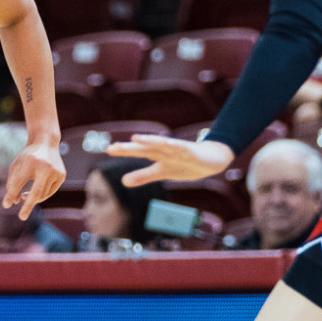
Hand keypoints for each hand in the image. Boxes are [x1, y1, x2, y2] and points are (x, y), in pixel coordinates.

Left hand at [3, 141, 67, 219]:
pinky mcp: (62, 175)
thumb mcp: (16, 166)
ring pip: (43, 194)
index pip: (19, 182)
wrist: (45, 143)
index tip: (6, 205)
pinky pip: (50, 191)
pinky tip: (36, 188)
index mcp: (30, 162)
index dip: (11, 194)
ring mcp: (55, 171)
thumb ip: (12, 183)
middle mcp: (45, 167)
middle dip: (28, 206)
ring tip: (23, 196)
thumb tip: (13, 203)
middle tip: (21, 217)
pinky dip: (42, 194)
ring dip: (32, 198)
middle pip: (36, 192)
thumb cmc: (27, 157)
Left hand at [106, 134, 234, 185]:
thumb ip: (143, 176)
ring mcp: (178, 150)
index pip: (138, 152)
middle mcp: (165, 150)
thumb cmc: (184, 164)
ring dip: (150, 141)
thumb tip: (123, 181)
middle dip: (131, 147)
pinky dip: (175, 146)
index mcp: (157, 155)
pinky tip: (168, 143)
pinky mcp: (191, 151)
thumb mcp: (161, 172)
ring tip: (136, 138)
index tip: (109, 149)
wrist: (212, 159)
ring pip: (162, 145)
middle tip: (115, 146)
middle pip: (146, 147)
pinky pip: (182, 148)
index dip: (124, 150)